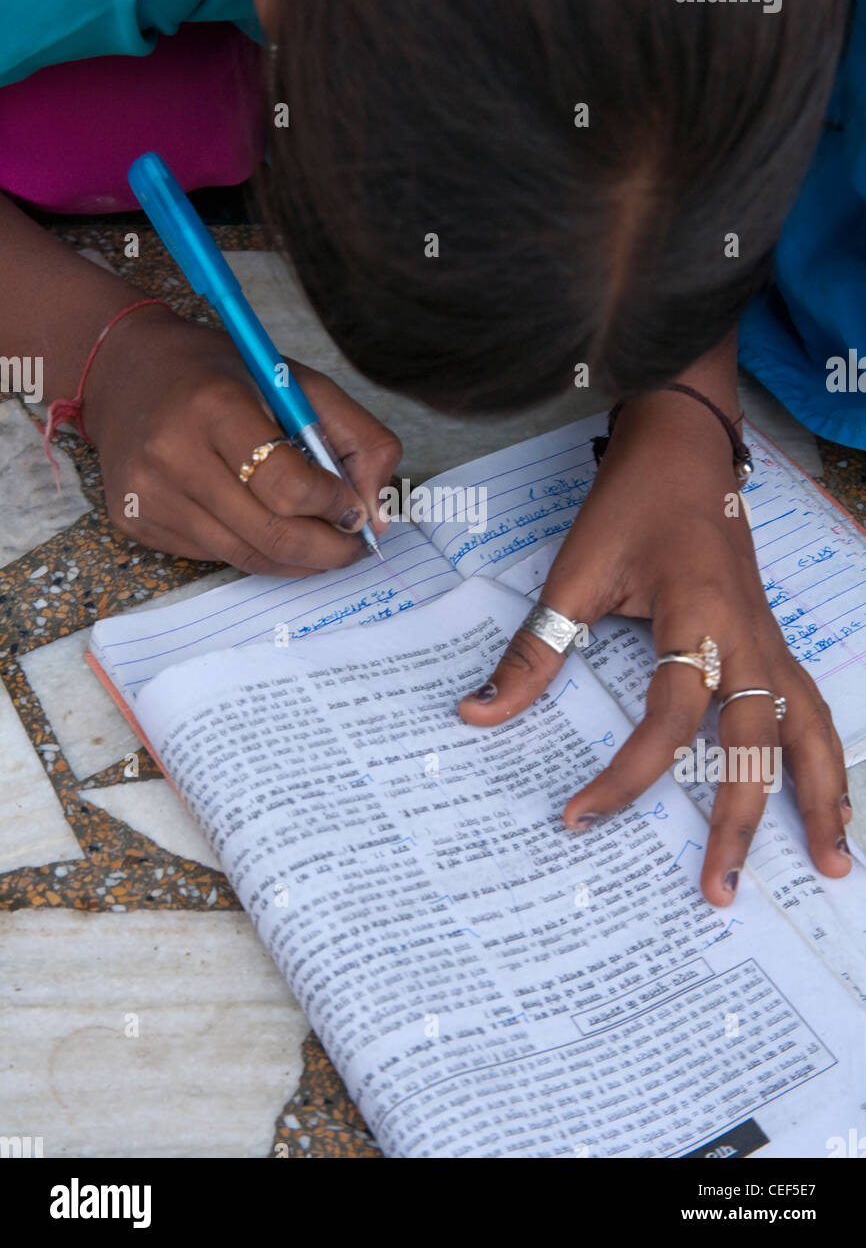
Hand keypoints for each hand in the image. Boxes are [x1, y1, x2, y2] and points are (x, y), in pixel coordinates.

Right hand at [86, 307, 400, 574]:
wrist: (126, 373)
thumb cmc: (223, 376)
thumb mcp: (299, 382)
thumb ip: (359, 440)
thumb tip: (377, 514)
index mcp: (215, 406)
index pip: (288, 486)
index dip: (334, 506)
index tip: (356, 508)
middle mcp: (172, 454)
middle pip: (272, 535)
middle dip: (329, 550)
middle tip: (354, 545)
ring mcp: (147, 494)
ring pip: (247, 557)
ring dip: (298, 560)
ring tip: (322, 542)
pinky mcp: (135, 521)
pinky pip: (215, 557)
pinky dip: (254, 550)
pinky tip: (265, 526)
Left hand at [459, 392, 852, 904]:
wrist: (685, 447)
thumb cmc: (631, 504)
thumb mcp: (576, 572)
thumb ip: (535, 649)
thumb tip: (476, 715)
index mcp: (696, 618)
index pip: (667, 719)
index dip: (624, 776)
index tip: (578, 818)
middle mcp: (746, 638)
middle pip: (753, 744)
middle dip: (737, 822)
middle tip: (716, 892)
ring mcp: (769, 641)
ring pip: (808, 730)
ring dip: (818, 798)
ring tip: (827, 866)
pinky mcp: (773, 641)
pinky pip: (810, 708)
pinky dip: (827, 759)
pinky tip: (832, 800)